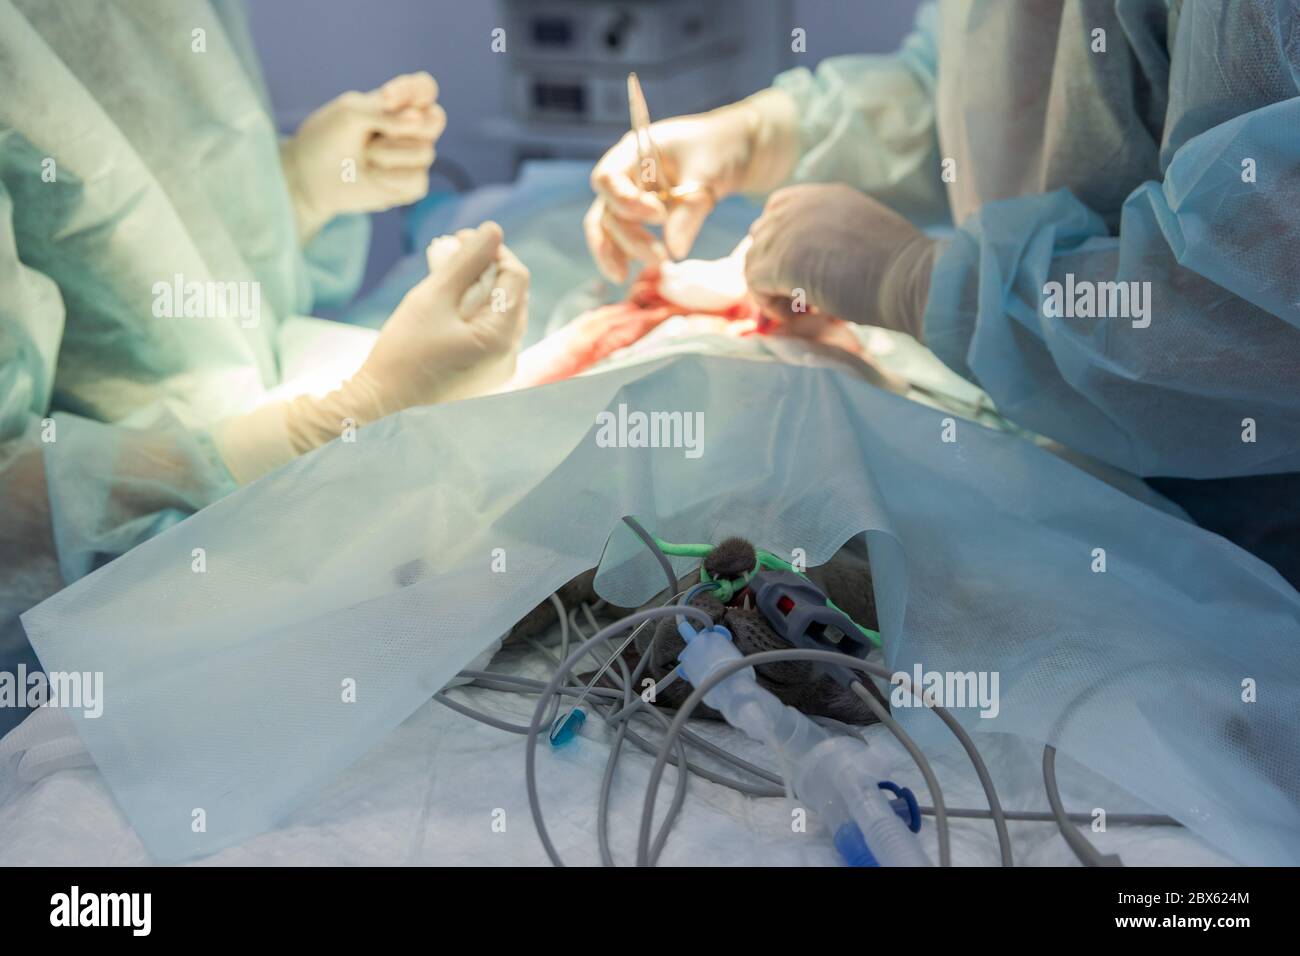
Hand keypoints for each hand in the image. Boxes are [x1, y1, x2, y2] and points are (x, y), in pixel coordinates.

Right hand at [214, 222, 527, 483]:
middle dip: (486, 268)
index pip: (516, 276)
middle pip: (512, 295)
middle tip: (451, 251)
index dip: (493, 250)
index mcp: (501, 338)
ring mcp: (499, 371)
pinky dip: (474, 314)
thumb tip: (493, 229)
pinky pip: (490, 334)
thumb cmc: (402, 352)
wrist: (381, 405)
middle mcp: (510, 357)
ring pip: (501, 313)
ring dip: (478, 290)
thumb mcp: (432, 297)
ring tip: (445, 276)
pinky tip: (447, 306)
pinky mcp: (485, 377)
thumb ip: (465, 260)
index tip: (462, 237)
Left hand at [281, 72, 446, 240]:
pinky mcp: (410, 185)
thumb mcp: (350, 113)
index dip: (413, 91)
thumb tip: (418, 120)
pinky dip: (390, 179)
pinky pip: (417, 180)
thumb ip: (385, 112)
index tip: (385, 98)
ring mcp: (413, 157)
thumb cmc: (327, 139)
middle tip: (378, 133)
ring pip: (424, 152)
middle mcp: (411, 129)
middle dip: (406, 127)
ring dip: (387, 154)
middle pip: (436, 120)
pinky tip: (372, 177)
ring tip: (365, 157)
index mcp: (397, 104)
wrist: (309, 178)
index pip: (425, 88)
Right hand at [584, 89, 798, 281]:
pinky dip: (628, 254)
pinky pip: (624, 238)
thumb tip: (674, 250)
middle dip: (627, 237)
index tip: (658, 216)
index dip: (625, 201)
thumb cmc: (720, 148)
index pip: (607, 178)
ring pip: (608, 228)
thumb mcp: (709, 173)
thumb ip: (690, 209)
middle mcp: (625, 175)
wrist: (736, 150)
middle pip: (606, 210)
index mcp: (634, 152)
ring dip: (620, 252)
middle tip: (658, 258)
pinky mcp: (640, 218)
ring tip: (646, 270)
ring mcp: (630, 197)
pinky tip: (641, 270)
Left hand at [744, 183, 939, 340]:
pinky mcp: (782, 260)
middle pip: (761, 237)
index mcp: (824, 194)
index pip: (778, 208)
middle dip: (775, 268)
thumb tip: (804, 265)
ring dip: (771, 289)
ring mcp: (789, 230)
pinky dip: (769, 304)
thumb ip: (829, 237)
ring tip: (802, 308)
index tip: (801, 271)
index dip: (781, 242)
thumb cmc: (900, 269)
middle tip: (802, 297)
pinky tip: (797, 314)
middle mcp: (801, 204)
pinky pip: (754, 283)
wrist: (912, 279)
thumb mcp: (861, 235)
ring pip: (753, 261)